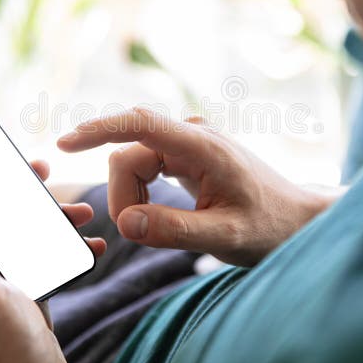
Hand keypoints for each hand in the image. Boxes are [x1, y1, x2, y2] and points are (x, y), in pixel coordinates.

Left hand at [0, 160, 105, 362]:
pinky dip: (73, 249)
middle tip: (46, 173)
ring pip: (34, 235)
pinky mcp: (33, 295)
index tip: (4, 156)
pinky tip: (93, 247)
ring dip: (58, 220)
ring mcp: (11, 283)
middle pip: (6, 217)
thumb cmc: (5, 348)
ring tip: (85, 215)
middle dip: (28, 194)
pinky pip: (54, 259)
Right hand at [58, 108, 337, 266]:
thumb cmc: (269, 228)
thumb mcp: (225, 237)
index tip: (64, 144)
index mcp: (204, 147)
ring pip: (133, 160)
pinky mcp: (187, 153)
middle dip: (124, 195)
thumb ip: (175, 231)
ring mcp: (190, 142)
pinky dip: (140, 191)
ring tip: (161, 227)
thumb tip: (125, 223)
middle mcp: (193, 135)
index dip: (99, 130)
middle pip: (128, 153)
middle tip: (143, 234)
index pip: (140, 124)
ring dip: (132, 195)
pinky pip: (145, 165)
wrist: (297, 220)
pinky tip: (156, 211)